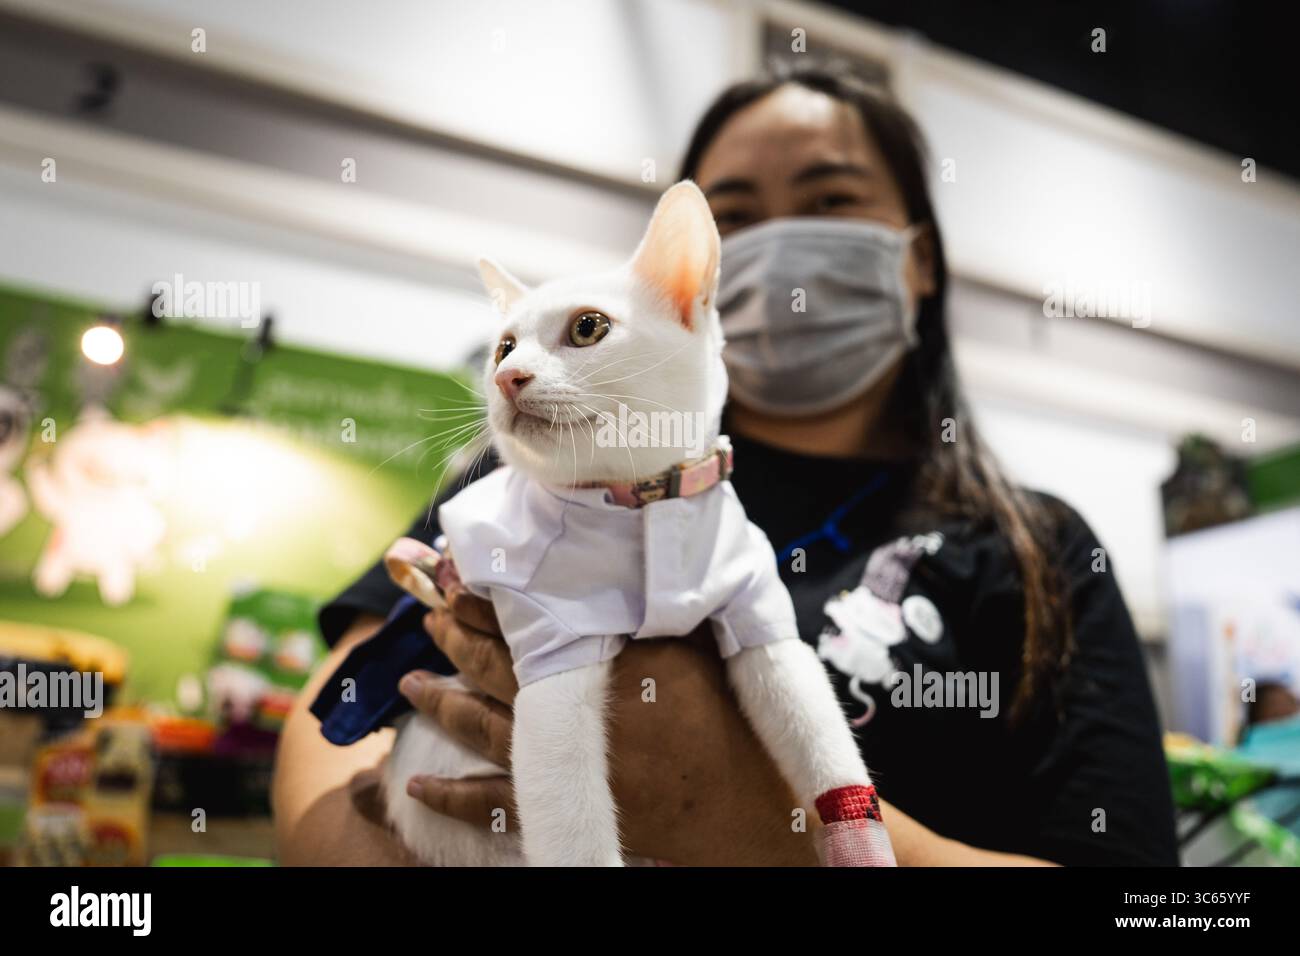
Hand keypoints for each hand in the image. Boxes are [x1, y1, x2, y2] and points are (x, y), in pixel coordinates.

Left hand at [397, 583, 818, 864]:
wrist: (739, 806)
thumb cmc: (726, 720)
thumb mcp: (700, 646)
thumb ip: (662, 606)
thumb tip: (635, 555)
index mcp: (606, 660)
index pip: (530, 622)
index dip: (488, 600)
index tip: (458, 577)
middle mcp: (575, 705)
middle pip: (495, 666)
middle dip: (456, 637)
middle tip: (430, 617)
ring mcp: (563, 759)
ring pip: (481, 726)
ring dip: (441, 702)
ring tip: (410, 682)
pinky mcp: (563, 803)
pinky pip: (492, 803)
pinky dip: (451, 796)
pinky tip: (419, 785)